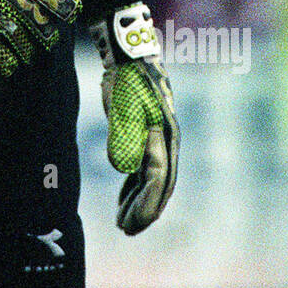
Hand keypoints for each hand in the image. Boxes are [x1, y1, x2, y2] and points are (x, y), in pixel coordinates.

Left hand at [89, 3, 178, 234]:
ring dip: (138, 201)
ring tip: (123, 222)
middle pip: (159, 184)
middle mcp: (165, 142)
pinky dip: (134, 186)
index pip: (157, 180)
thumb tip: (124, 168)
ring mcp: (158, 139)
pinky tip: (123, 200)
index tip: (133, 225)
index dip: (146, 205)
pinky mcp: (147, 135)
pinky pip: (143, 168)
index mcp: (163, 138)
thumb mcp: (122, 106)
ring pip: (151, 179)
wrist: (131, 56)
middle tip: (127, 231)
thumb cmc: (126, 81)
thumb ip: (123, 135)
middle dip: (145, 210)